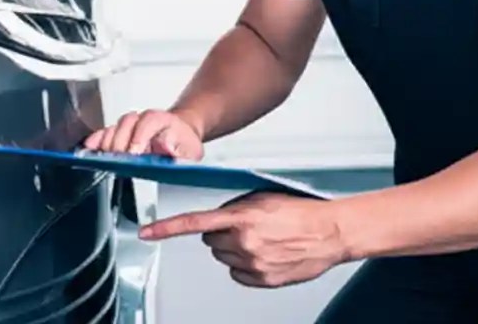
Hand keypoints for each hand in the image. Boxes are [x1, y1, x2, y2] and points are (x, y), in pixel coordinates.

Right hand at [82, 109, 203, 159]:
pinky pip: (102, 134)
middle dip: (121, 143)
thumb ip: (180, 151)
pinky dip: (95, 141)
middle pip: (126, 123)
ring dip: (108, 144)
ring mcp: (128, 126)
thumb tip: (166, 146)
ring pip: (113, 128)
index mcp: (161, 120)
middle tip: (120, 160)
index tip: (134, 153)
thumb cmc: (183, 144)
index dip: (139, 136)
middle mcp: (142, 119)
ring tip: (105, 158)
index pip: (148, 121)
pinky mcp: (117, 133)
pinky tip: (89, 149)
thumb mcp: (191, 151)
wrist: (179, 136)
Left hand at [139, 192, 349, 287]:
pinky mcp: (263, 280)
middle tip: (247, 227)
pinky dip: (246, 266)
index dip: (166, 229)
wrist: (330, 232)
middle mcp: (244, 242)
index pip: (194, 223)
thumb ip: (234, 206)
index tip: (146, 232)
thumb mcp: (262, 197)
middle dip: (222, 233)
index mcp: (241, 218)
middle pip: (210, 241)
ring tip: (261, 240)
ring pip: (223, 258)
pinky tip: (265, 254)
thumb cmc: (300, 211)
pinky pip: (238, 274)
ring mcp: (253, 264)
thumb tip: (216, 217)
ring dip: (234, 249)